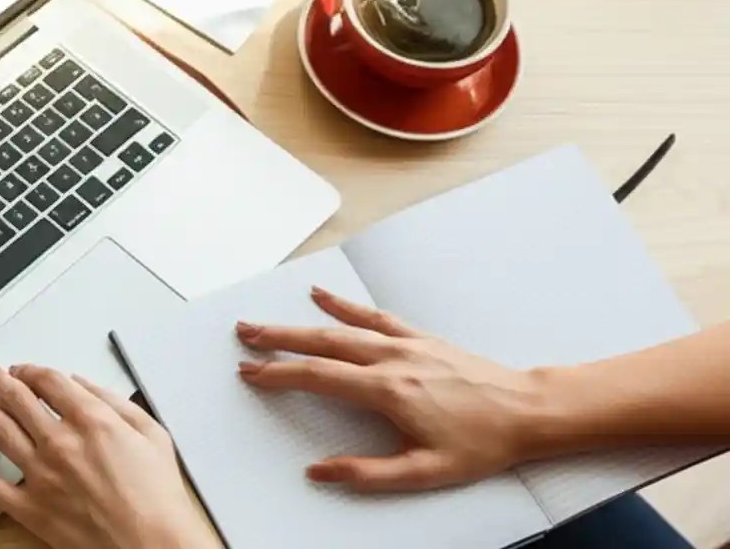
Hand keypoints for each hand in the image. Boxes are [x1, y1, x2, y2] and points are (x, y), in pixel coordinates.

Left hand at [0, 363, 219, 548]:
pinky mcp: (30, 508)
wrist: (152, 545)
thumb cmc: (158, 497)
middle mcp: (60, 443)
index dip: (31, 370)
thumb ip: (115, 401)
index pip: (48, 381)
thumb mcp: (152, 433)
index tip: (23, 370)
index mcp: (91, 420)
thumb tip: (84, 385)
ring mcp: (41, 476)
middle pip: (17, 399)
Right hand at [237, 287, 547, 492]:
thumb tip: (320, 471)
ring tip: (267, 321)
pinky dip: (344, 306)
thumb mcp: (425, 472)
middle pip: (321, 344)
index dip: (279, 375)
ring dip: (299, 323)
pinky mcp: (419, 338)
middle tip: (244, 335)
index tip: (251, 373)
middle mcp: (392, 359)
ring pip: (341, 328)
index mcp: (388, 391)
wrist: (526, 411)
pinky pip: (373, 317)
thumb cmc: (481, 443)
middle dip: (277, 340)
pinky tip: (323, 297)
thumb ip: (368, 473)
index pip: (319, 378)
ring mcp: (405, 344)